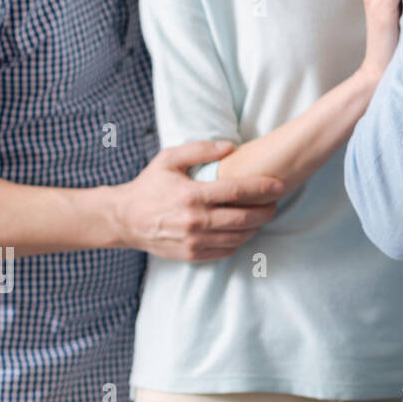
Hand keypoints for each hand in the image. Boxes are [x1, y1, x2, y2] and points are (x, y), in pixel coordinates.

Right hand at [108, 139, 283, 260]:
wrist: (123, 219)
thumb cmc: (149, 185)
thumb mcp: (168, 159)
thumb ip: (200, 149)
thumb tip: (231, 146)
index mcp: (191, 195)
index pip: (237, 191)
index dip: (263, 188)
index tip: (279, 185)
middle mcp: (194, 221)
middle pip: (243, 218)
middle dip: (266, 211)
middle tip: (276, 203)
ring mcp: (193, 241)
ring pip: (237, 237)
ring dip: (255, 227)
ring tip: (262, 215)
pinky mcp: (191, 255)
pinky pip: (225, 251)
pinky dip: (239, 241)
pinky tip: (243, 230)